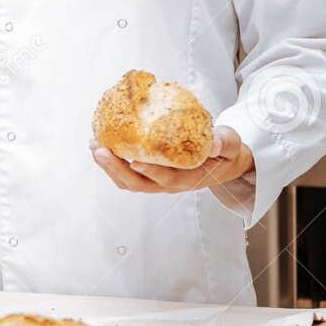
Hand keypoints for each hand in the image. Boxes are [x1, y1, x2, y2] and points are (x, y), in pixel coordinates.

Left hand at [89, 126, 253, 195]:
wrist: (222, 163)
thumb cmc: (225, 152)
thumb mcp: (231, 145)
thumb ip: (224, 142)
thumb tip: (213, 141)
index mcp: (189, 178)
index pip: (168, 178)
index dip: (151, 171)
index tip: (135, 161)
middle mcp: (169, 184)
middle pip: (139, 183)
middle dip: (117, 168)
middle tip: (100, 150)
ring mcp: (157, 181)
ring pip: (128, 180)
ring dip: (108, 166)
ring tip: (94, 146)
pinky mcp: (149, 174)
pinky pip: (126, 173)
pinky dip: (112, 161)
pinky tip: (101, 144)